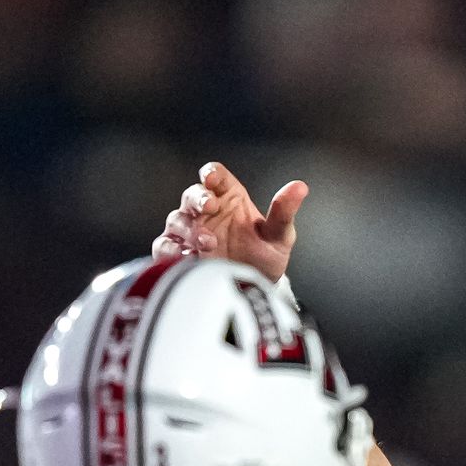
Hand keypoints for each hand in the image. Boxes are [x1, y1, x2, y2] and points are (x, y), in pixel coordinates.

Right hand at [151, 161, 307, 282]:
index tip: (212, 179)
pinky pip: (164, 247)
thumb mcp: (279, 236)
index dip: (211, 174)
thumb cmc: (265, 257)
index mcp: (229, 197)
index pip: (215, 175)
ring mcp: (190, 232)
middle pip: (192, 195)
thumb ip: (284, 212)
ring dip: (188, 228)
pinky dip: (170, 251)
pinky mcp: (179, 254)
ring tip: (208, 243)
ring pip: (177, 220)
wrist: (254, 292)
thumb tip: (300, 187)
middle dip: (197, 199)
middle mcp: (206, 211)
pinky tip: (184, 258)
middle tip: (209, 208)